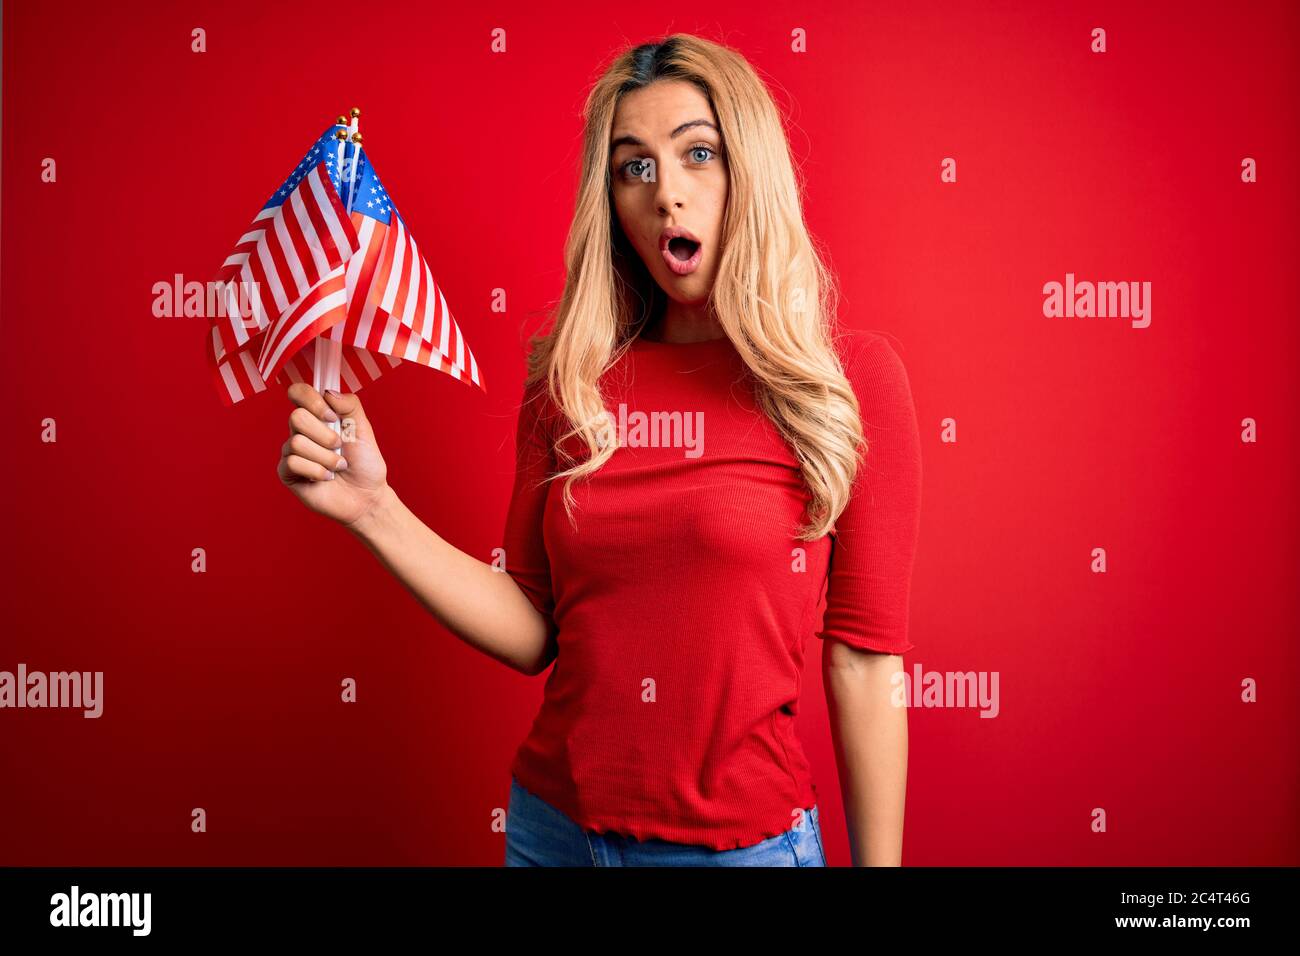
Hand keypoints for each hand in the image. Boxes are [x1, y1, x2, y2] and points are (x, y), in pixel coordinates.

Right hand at [277, 384, 389, 529]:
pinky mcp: (287, 473)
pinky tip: (326, 478)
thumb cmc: (364, 464)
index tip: (333, 416)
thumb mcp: (363, 429)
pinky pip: (293, 463)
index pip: (298, 393)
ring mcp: (292, 452)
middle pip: (297, 417)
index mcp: (317, 417)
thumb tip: (328, 393)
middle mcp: (301, 431)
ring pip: (297, 442)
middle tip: (339, 447)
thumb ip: (350, 405)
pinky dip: (317, 471)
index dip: (312, 400)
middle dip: (326, 435)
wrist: (367, 495)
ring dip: (326, 457)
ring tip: (338, 467)